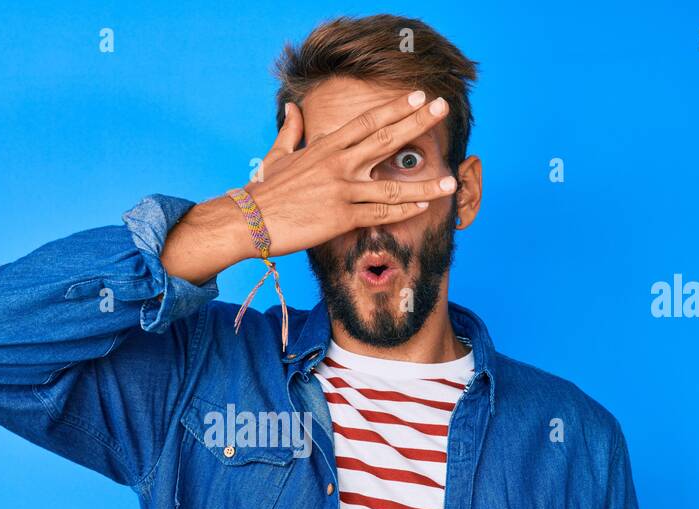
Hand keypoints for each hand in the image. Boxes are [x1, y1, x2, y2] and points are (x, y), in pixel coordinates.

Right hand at [244, 89, 457, 257]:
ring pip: (391, 185)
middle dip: (416, 123)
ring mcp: (341, 191)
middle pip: (385, 139)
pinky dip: (403, 210)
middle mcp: (338, 164)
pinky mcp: (340, 218)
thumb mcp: (277, 155)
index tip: (417, 97)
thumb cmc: (263, 190)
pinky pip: (379, 214)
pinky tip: (423, 206)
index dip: (394, 109)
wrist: (248, 220)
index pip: (366, 122)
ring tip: (450, 180)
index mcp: (325, 147)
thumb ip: (291, 131)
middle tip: (441, 109)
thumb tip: (292, 109)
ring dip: (424, 184)